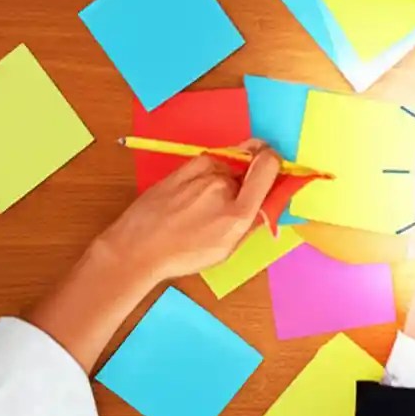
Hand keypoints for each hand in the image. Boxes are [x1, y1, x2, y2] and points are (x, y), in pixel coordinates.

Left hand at [95, 142, 280, 284]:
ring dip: (230, 175)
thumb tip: (270, 200)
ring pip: (230, 164)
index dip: (276, 162)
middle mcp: (222, 186)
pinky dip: (212, 172)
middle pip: (251, 164)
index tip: (275, 169)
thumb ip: (253, 221)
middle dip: (251, 175)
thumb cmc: (182, 254)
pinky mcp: (185, 166)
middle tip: (239, 195)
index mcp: (238, 213)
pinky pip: (211, 161)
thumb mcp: (227, 249)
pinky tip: (198, 192)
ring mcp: (201, 172)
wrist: (138, 247)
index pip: (269, 165)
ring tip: (209, 201)